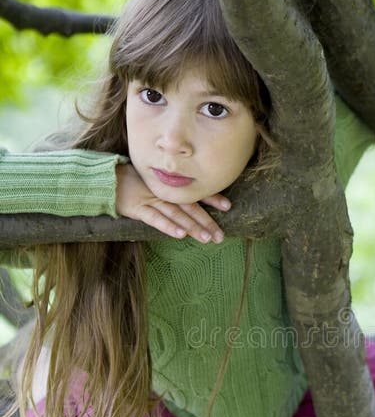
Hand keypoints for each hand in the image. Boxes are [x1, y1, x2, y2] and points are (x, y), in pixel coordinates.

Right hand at [115, 163, 229, 242]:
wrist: (104, 178)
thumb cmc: (129, 181)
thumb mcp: (152, 182)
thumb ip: (168, 190)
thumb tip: (189, 203)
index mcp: (168, 185)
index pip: (193, 192)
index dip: (211, 198)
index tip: (228, 207)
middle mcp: (163, 191)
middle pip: (189, 206)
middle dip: (206, 221)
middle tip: (221, 236)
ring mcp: (150, 199)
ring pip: (176, 214)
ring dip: (192, 226)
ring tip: (207, 238)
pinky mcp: (137, 208)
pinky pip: (155, 219)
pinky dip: (168, 226)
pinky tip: (180, 235)